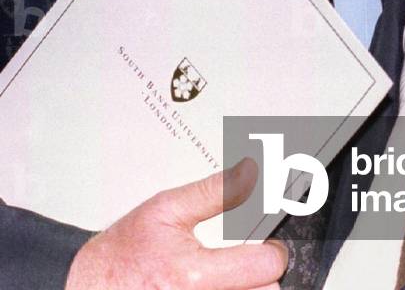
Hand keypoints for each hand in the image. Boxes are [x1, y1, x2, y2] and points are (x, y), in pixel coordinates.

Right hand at [65, 158, 287, 288]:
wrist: (86, 287)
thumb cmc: (122, 253)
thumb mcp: (166, 209)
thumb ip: (214, 192)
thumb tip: (250, 172)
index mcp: (193, 275)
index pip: (264, 267)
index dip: (273, 252)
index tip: (268, 248)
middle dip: (263, 278)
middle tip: (250, 265)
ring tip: (233, 279)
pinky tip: (219, 287)